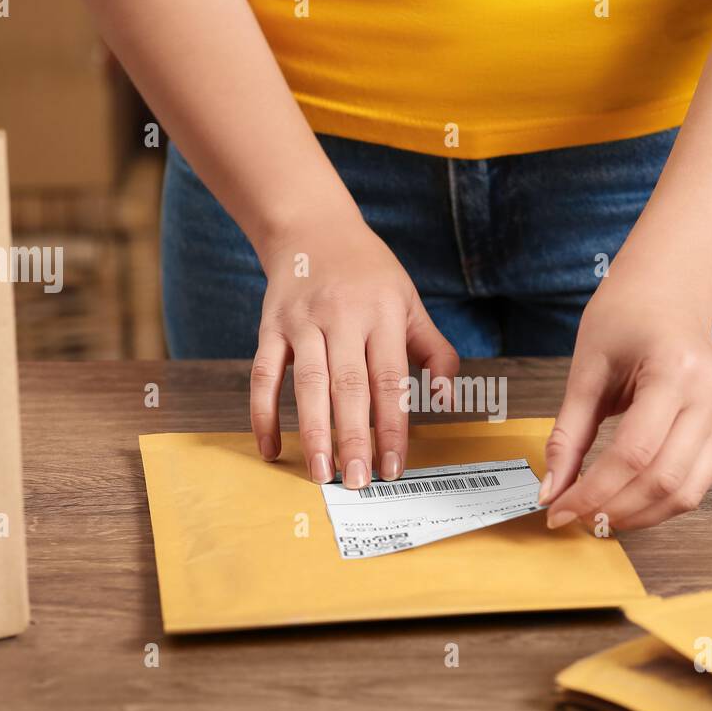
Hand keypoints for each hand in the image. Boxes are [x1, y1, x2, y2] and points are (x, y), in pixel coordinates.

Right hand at [250, 215, 458, 487]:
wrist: (313, 228)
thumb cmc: (371, 275)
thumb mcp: (411, 302)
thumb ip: (435, 350)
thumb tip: (448, 399)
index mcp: (384, 314)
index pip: (390, 380)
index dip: (393, 427)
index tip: (395, 467)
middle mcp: (342, 317)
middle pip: (349, 387)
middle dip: (354, 439)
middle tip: (359, 483)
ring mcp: (302, 321)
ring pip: (308, 384)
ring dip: (313, 432)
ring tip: (321, 474)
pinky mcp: (270, 326)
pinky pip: (263, 375)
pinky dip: (263, 414)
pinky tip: (271, 449)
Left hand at [539, 279, 711, 530]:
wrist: (668, 293)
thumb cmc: (625, 319)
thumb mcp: (586, 371)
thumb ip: (568, 435)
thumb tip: (550, 491)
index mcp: (676, 370)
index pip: (634, 453)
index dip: (593, 491)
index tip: (558, 510)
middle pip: (664, 479)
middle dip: (614, 509)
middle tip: (575, 517)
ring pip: (687, 493)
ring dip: (639, 515)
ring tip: (598, 516)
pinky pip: (697, 483)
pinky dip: (660, 502)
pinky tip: (627, 502)